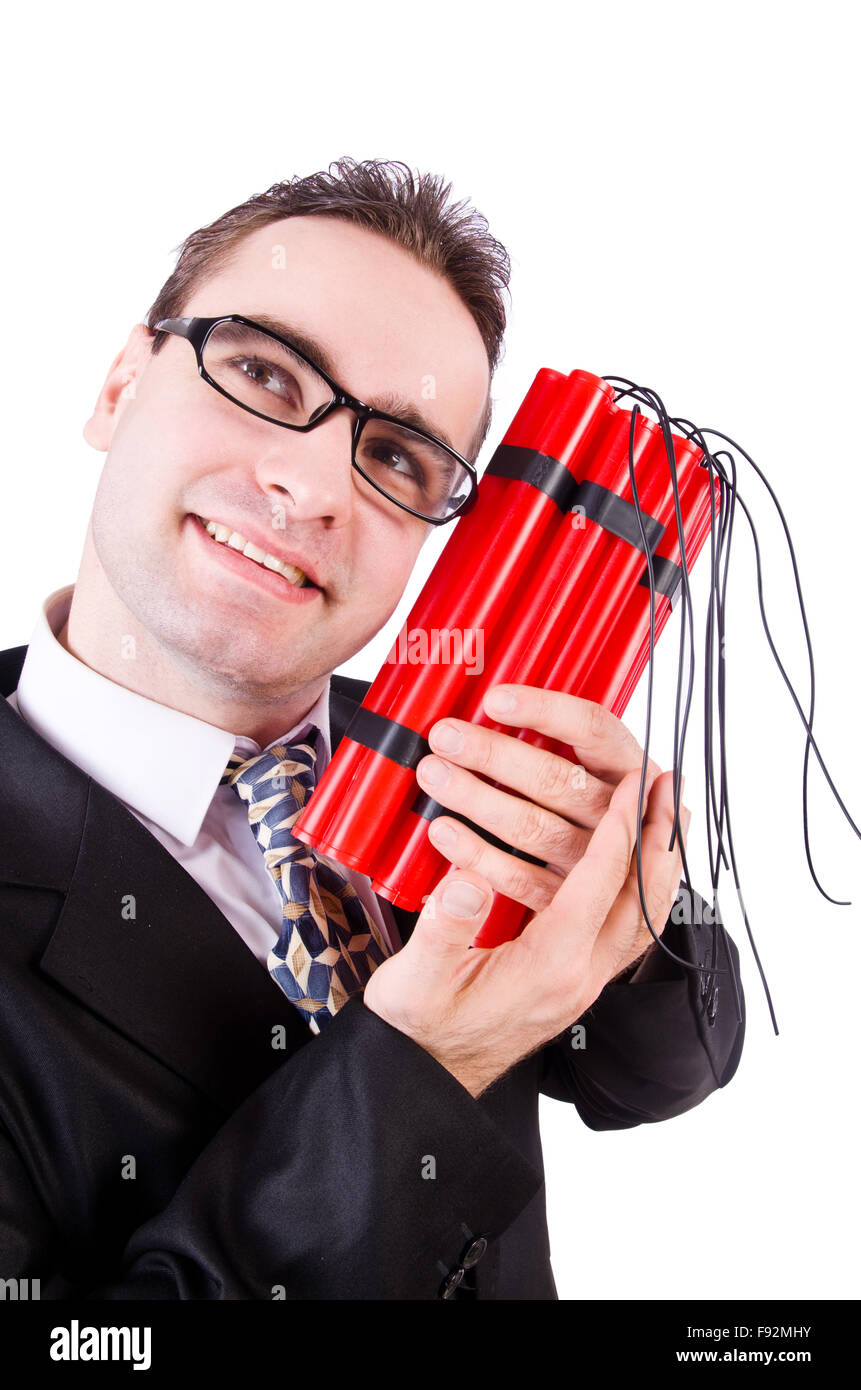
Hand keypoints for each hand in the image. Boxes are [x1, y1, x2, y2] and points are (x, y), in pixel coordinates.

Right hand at [363, 712, 689, 1097]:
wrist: (427, 1079)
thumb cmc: (421, 1032)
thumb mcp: (414, 981)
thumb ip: (443, 930)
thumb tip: (467, 880)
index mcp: (547, 969)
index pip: (598, 889)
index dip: (618, 833)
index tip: (632, 786)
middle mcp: (578, 976)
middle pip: (642, 900)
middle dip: (659, 838)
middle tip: (670, 785)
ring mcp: (583, 981)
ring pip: (642, 915)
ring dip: (656, 860)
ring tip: (666, 813)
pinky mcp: (575, 980)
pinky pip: (625, 926)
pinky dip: (637, 886)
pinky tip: (634, 861)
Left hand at [415, 684, 688, 948]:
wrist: (629, 882)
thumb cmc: (606, 804)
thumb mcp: (602, 764)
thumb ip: (567, 737)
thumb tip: (499, 698)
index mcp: (632, 767)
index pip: (595, 730)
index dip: (545, 712)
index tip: (496, 700)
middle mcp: (620, 813)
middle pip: (559, 780)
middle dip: (495, 755)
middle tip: (445, 736)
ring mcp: (597, 860)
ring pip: (535, 829)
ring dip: (478, 800)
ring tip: (435, 775)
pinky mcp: (570, 898)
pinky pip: (521, 879)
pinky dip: (478, 855)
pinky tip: (444, 830)